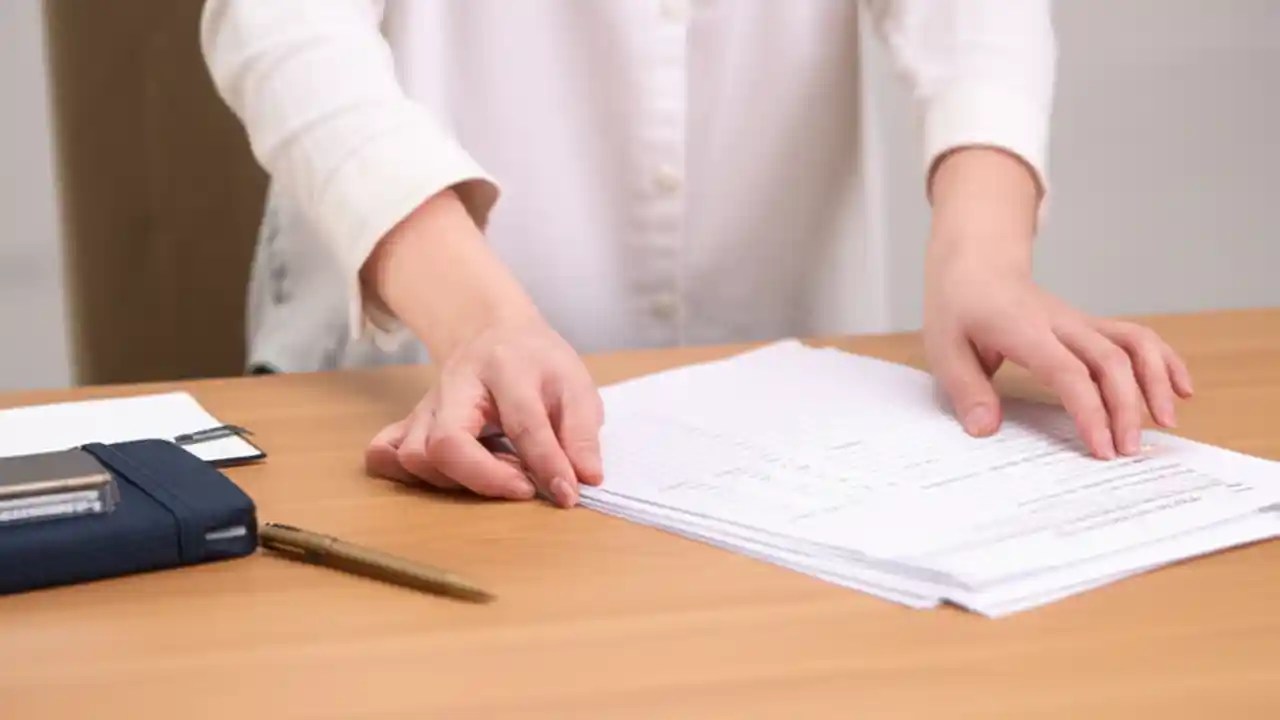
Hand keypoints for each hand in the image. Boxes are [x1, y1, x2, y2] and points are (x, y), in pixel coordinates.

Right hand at [366, 315, 603, 506]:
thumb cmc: (537, 364)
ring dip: (455, 481)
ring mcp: (425, 405)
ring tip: (496, 476)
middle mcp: (455, 385)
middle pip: (445, 442)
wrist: (493, 333)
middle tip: (522, 487)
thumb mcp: (575, 384)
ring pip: (414, 456)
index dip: (546, 464)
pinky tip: (445, 477)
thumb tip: (586, 479)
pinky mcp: (408, 421)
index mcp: (506, 367)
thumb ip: (581, 432)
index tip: (567, 494)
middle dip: (485, 478)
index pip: (523, 422)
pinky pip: (383, 453)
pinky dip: (405, 475)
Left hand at [923, 148, 1193, 458]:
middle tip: (1127, 451)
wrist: (976, 265)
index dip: (1090, 410)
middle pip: (1110, 361)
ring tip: (1167, 421)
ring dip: (1156, 380)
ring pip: (1134, 343)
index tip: (1100, 447)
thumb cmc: (959, 306)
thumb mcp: (944, 347)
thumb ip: (966, 389)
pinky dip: (1164, 360)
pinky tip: (1180, 387)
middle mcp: (1061, 323)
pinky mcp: (1090, 326)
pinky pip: (1135, 337)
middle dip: (1125, 408)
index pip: (1068, 372)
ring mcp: (1080, 322)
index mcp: (1024, 330)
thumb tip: (985, 428)